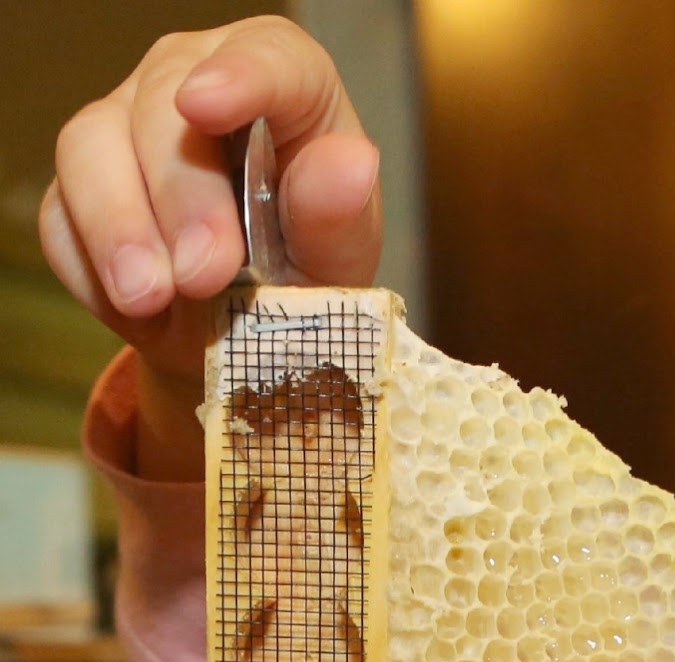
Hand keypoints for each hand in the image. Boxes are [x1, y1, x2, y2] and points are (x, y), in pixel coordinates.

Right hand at [38, 14, 381, 396]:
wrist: (250, 333)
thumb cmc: (308, 268)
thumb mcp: (339, 254)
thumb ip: (339, 212)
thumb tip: (351, 164)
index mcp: (281, 86)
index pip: (267, 55)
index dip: (239, 74)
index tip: (204, 104)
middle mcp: (189, 83)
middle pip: (161, 111)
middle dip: (180, 196)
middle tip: (205, 274)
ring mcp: (124, 128)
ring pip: (91, 149)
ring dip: (119, 229)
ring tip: (152, 298)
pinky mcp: (77, 188)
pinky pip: (63, 218)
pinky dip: (96, 272)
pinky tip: (143, 315)